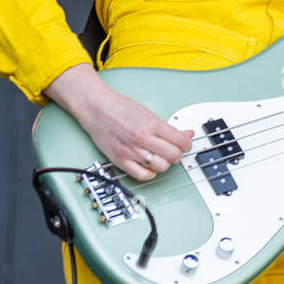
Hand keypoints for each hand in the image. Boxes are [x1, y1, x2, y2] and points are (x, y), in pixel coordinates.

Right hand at [45, 64, 193, 180]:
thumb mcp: (149, 113)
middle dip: (177, 154)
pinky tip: (149, 165)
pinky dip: (150, 173)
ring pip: (161, 167)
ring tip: (160, 157)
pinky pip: (142, 175)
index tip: (185, 144)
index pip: (181, 141)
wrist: (96, 109)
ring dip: (164, 163)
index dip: (187, 144)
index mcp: (151, 124)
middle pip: (173, 156)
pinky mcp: (120, 160)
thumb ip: (168, 127)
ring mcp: (131, 151)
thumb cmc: (120, 108)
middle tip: (174, 151)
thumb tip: (187, 134)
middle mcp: (142, 138)